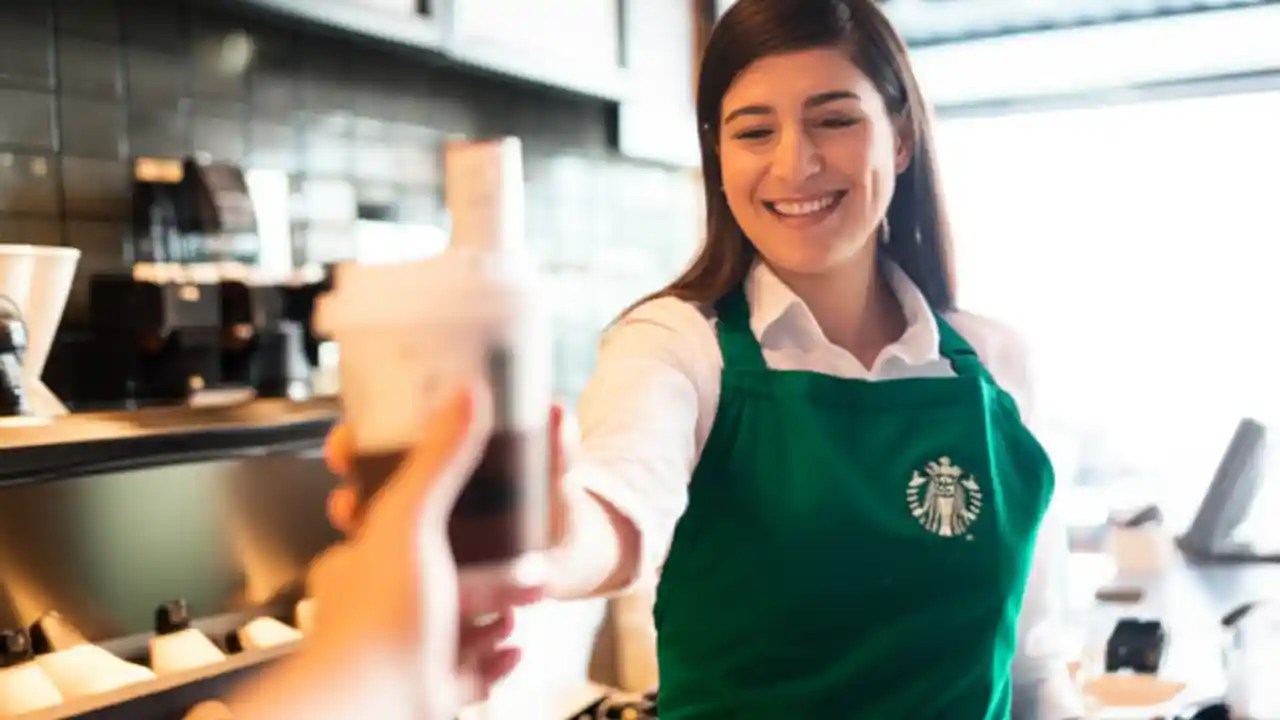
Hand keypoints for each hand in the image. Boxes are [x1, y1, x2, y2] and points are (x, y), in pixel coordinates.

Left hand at [321, 398, 572, 705]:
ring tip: (522, 600)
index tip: (456, 496)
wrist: (377, 708)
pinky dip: (494, 658)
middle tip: (517, 556)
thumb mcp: (412, 519)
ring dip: (494, 610)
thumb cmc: (378, 621)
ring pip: (455, 622)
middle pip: (437, 573)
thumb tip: (464, 397)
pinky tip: (513, 648)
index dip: (429, 508)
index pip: (389, 520)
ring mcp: (403, 650)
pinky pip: (468, 670)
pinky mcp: (427, 689)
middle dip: (483, 566)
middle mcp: (376, 606)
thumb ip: (440, 459)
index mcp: (363, 559)